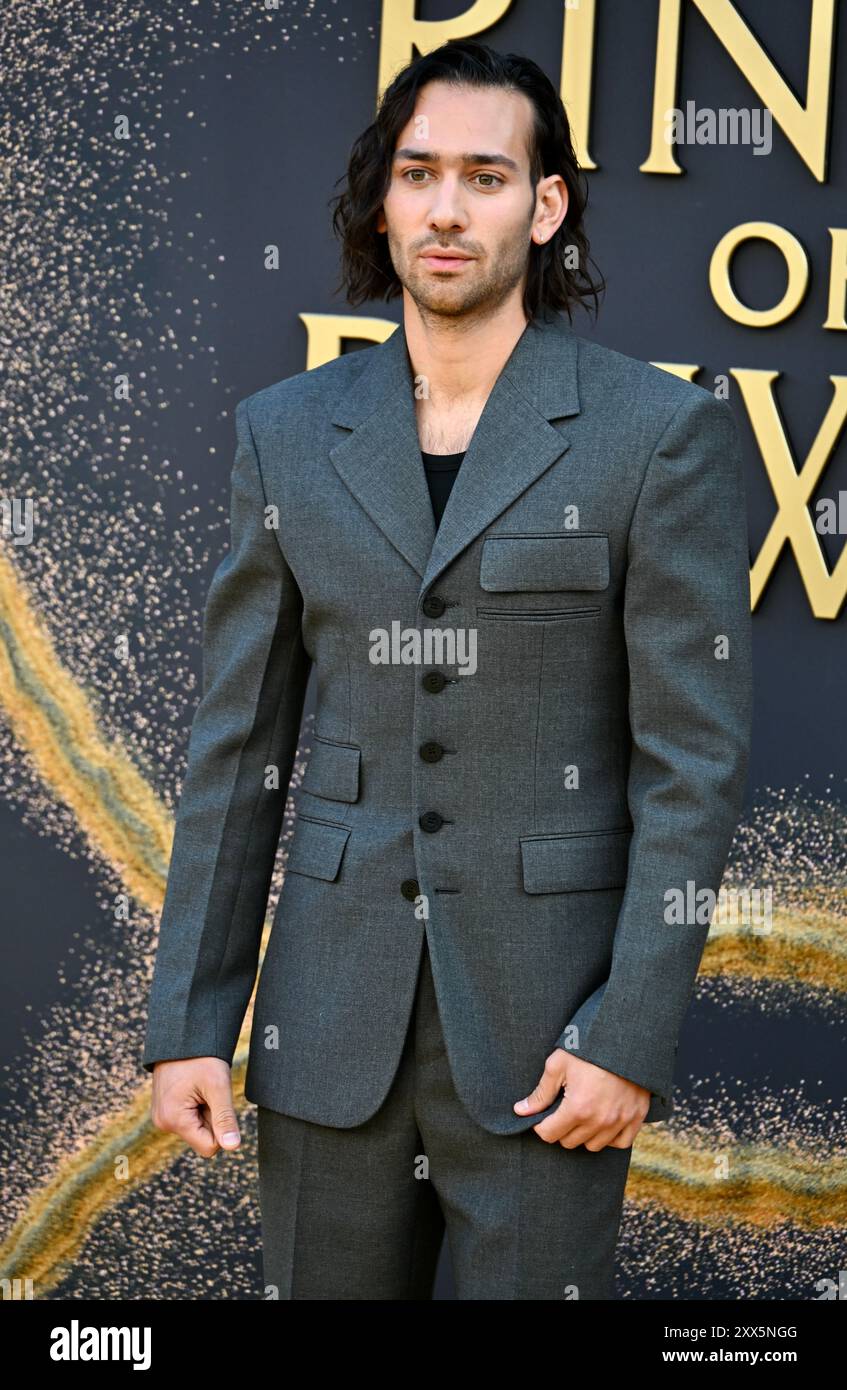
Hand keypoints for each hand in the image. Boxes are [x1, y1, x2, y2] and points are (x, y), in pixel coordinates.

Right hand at [150, 1057, 240, 1157]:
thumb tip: (233, 1147)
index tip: (216, 1101)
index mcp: (173, 1120)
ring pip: (196, 1128)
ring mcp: (162, 1117)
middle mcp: (163, 1123)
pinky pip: (188, 1119)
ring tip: (200, 1087)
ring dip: (204, 1111)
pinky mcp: (164, 1110)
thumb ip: (225, 1118)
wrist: (182, 1036)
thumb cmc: (201, 1058)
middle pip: (202, 1137)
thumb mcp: (218, 1086)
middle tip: (207, 1091)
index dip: (221, 1127)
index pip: (210, 1147)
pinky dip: (197, 1106)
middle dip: (211, 1117)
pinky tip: (193, 1088)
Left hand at [513, 1049, 650, 1149]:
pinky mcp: (636, 1117)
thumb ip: (540, 1093)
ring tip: (582, 1114)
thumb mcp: (558, 1064)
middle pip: (569, 1142)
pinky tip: (602, 1122)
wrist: (625, 1038)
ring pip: (593, 1146)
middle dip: (561, 1129)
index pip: (549, 1134)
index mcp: (578, 1108)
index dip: (541, 1125)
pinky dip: (610, 1137)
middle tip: (562, 1110)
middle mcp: (600, 1120)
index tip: (543, 1115)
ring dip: (583, 1134)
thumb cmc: (588, 1049)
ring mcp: (620, 1121)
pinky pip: (621, 1142)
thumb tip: (520, 1111)